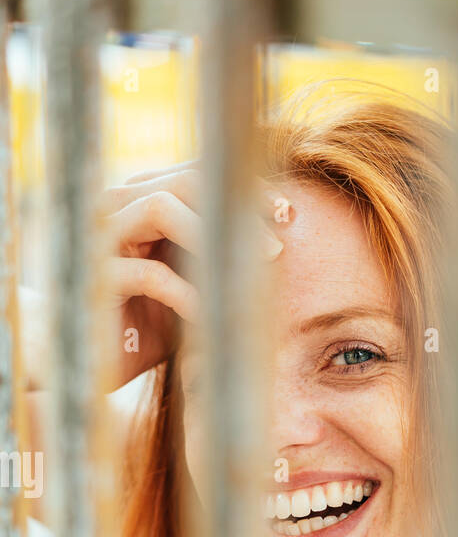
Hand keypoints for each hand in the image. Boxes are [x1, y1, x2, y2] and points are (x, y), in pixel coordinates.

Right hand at [20, 160, 283, 393]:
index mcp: (139, 203)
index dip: (243, 190)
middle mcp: (116, 209)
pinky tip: (213, 313)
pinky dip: (188, 293)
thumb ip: (215, 257)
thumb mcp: (188, 285)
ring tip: (249, 274)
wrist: (91, 361)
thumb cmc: (146, 324)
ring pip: (160, 209)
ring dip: (212, 239)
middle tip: (277, 245)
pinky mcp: (96, 280)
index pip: (195, 175)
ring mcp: (101, 240)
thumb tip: (280, 238)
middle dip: (235, 210)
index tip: (288, 213)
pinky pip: (148, 273)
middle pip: (183, 183)